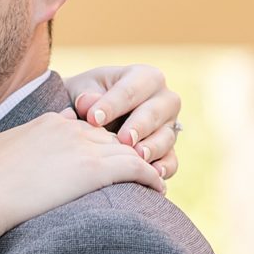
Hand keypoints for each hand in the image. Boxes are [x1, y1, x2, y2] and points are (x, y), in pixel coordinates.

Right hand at [0, 109, 163, 246]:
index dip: (96, 146)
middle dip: (127, 151)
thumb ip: (16, 145)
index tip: (105, 161)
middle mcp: (68, 129)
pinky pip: (135, 167)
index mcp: (46, 124)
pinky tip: (159, 188)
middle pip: (109, 137)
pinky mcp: (93, 169)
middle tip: (142, 170)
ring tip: (156, 180)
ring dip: (145, 164)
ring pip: (128, 149)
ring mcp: (82, 147)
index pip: (83, 129)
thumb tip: (18, 146)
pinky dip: (151, 176)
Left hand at [62, 63, 180, 180]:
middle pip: (157, 111)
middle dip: (140, 125)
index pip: (133, 89)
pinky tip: (153, 174)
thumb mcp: (83, 91)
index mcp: (144, 78)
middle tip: (124, 139)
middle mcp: (163, 100)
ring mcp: (168, 127)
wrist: (89, 121)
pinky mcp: (167, 152)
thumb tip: (87, 102)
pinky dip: (164, 168)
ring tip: (137, 156)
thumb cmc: (87, 101)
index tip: (94, 118)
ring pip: (167, 137)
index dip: (114, 103)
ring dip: (153, 148)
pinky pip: (171, 161)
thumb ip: (86, 95)